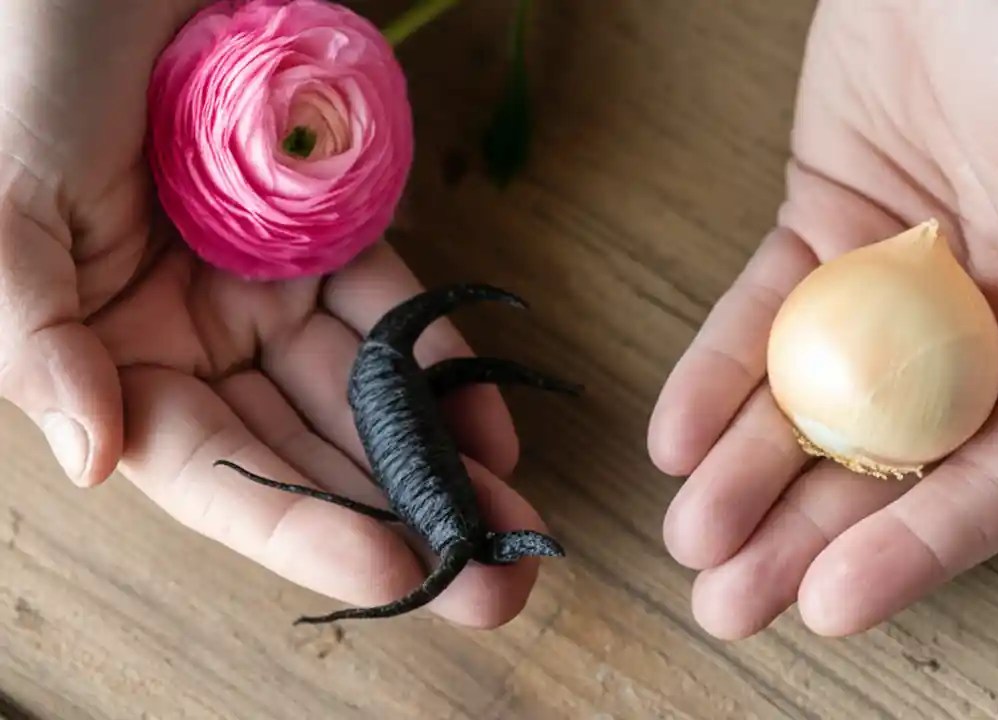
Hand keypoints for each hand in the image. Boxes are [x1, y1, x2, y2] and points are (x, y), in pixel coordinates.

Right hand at [0, 0, 545, 627]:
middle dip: (400, 521)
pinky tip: (491, 423)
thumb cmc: (39, 74)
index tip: (397, 574)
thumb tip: (94, 461)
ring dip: (438, 462)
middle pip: (311, 452)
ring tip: (513, 521)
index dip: (307, 531)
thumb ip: (35, 342)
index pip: (218, 472)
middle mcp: (196, 339)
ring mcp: (269, 289)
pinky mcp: (328, 238)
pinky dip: (443, 363)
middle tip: (492, 583)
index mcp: (112, 356)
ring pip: (364, 396)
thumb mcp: (7, 214)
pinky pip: (393, 310)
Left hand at [649, 0, 997, 638]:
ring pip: (811, 408)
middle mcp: (976, 339)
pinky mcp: (817, 240)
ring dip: (746, 479)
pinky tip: (679, 437)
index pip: (989, 479)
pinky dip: (716, 376)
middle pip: (884, 466)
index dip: (915, 549)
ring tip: (691, 540)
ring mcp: (888, 295)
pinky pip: (757, 322)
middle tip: (732, 604)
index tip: (837, 603)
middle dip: (805, 541)